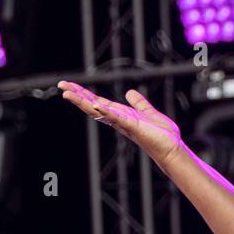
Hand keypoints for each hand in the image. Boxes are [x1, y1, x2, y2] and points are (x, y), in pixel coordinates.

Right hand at [58, 80, 183, 167]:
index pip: (97, 102)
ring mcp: (124, 123)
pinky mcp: (133, 126)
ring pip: (99, 110)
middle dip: (77, 96)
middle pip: (93, 105)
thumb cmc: (160, 134)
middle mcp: (118, 119)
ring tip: (68, 94)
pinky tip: (96, 104)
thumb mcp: (147, 112)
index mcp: (120, 115)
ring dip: (83, 102)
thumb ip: (138, 103)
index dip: (83, 94)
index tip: (69, 85)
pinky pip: (117, 118)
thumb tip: (130, 92)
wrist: (172, 147)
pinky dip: (107, 111)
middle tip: (61, 86)